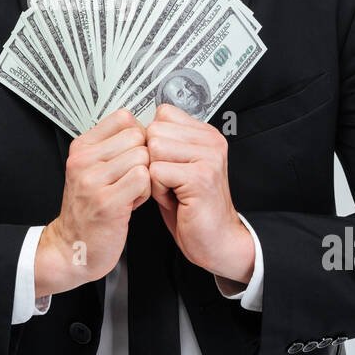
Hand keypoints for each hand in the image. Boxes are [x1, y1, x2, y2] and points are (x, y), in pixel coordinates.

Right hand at [36, 108, 150, 295]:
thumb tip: (144, 127)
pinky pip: (143, 179)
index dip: (137, 135)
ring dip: (146, 176)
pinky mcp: (107, 202)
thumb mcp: (91, 169)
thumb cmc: (88, 209)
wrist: (72, 248)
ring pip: (143, 157)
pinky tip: (132, 202)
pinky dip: (146, 192)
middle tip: (131, 177)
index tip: (132, 153)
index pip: (123, 117)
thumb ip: (112, 147)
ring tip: (131, 191)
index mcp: (81, 147)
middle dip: (143, 157)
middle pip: (137, 136)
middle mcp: (83, 160)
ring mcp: (93, 180)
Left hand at [146, 102, 254, 284]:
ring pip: (154, 149)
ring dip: (155, 175)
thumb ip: (166, 143)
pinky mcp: (200, 177)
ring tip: (173, 189)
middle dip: (153, 159)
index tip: (169, 163)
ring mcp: (208, 157)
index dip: (155, 140)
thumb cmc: (193, 208)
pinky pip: (156, 172)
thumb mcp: (177, 168)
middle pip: (155, 131)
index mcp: (206, 134)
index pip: (163, 113)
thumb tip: (137, 127)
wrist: (217, 241)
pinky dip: (158, 190)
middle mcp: (210, 141)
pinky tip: (175, 199)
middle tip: (171, 181)